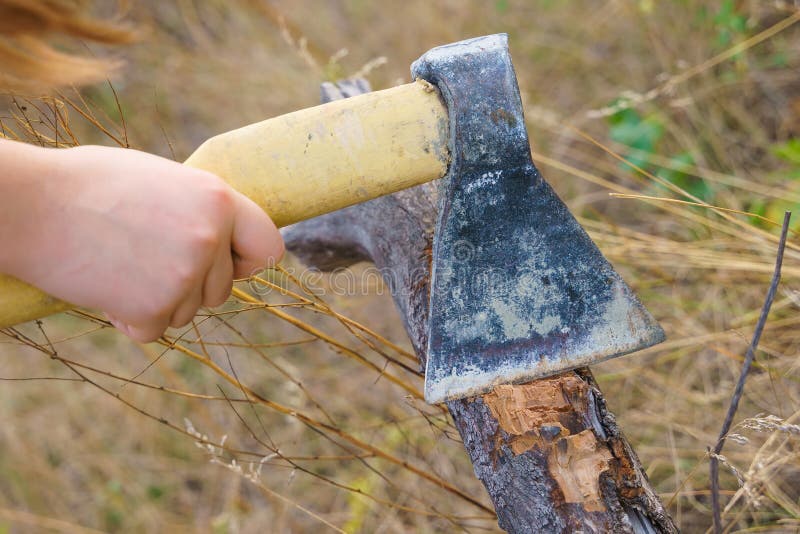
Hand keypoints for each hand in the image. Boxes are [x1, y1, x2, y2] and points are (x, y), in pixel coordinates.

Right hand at [0, 142, 283, 341]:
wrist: (29, 205)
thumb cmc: (88, 185)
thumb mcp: (162, 181)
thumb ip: (201, 211)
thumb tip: (226, 237)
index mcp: (217, 200)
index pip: (269, 247)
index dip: (249, 261)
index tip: (230, 265)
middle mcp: (209, 238)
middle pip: (223, 290)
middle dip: (191, 285)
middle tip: (146, 260)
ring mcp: (183, 276)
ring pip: (189, 312)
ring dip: (159, 300)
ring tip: (119, 264)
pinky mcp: (151, 309)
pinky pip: (154, 329)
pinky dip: (131, 319)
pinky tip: (104, 286)